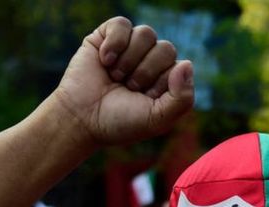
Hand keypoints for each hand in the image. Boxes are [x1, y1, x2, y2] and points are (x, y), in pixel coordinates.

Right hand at [53, 17, 194, 147]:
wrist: (81, 119)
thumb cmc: (119, 121)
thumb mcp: (157, 119)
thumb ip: (182, 98)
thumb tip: (187, 63)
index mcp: (166, 79)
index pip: (180, 66)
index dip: (161, 84)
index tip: (144, 99)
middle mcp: (150, 60)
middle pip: (166, 48)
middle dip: (145, 72)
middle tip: (128, 88)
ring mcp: (130, 47)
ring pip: (146, 33)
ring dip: (129, 60)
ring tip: (116, 76)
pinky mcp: (107, 36)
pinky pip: (122, 24)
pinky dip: (114, 44)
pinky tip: (104, 61)